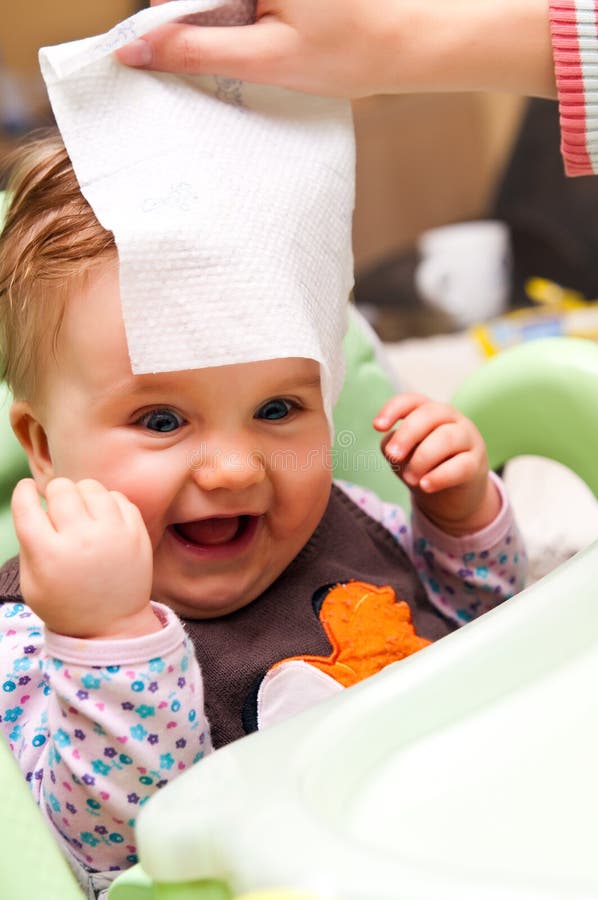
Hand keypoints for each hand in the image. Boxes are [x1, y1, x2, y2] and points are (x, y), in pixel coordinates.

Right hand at [11, 478, 158, 639]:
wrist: (113, 626)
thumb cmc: (66, 604)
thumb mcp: (32, 583)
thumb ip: (29, 542)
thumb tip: (36, 502)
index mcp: (49, 554)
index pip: (27, 505)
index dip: (24, 492)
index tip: (28, 491)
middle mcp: (82, 539)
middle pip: (61, 488)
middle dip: (54, 492)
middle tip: (57, 507)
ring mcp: (113, 534)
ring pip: (91, 487)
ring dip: (81, 494)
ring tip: (81, 511)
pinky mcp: (136, 532)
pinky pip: (117, 497)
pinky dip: (106, 502)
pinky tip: (102, 518)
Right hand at [115, 0, 555, 99]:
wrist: (408, 42)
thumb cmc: (347, 52)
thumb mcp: (265, 60)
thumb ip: (195, 51)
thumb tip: (133, 49)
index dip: (170, 14)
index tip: (177, 44)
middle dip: (206, 13)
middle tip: (246, 41)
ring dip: (231, 13)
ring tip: (274, 34)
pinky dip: (250, 10)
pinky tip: (278, 26)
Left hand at [374, 393, 500, 535]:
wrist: (454, 495)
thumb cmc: (424, 467)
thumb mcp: (405, 456)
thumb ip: (395, 448)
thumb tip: (392, 449)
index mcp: (428, 412)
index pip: (411, 401)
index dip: (393, 409)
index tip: (377, 427)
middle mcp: (450, 419)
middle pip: (429, 415)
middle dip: (406, 435)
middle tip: (392, 456)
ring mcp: (467, 439)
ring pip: (446, 438)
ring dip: (422, 459)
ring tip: (409, 479)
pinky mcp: (477, 464)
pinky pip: (461, 466)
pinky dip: (440, 476)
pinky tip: (425, 485)